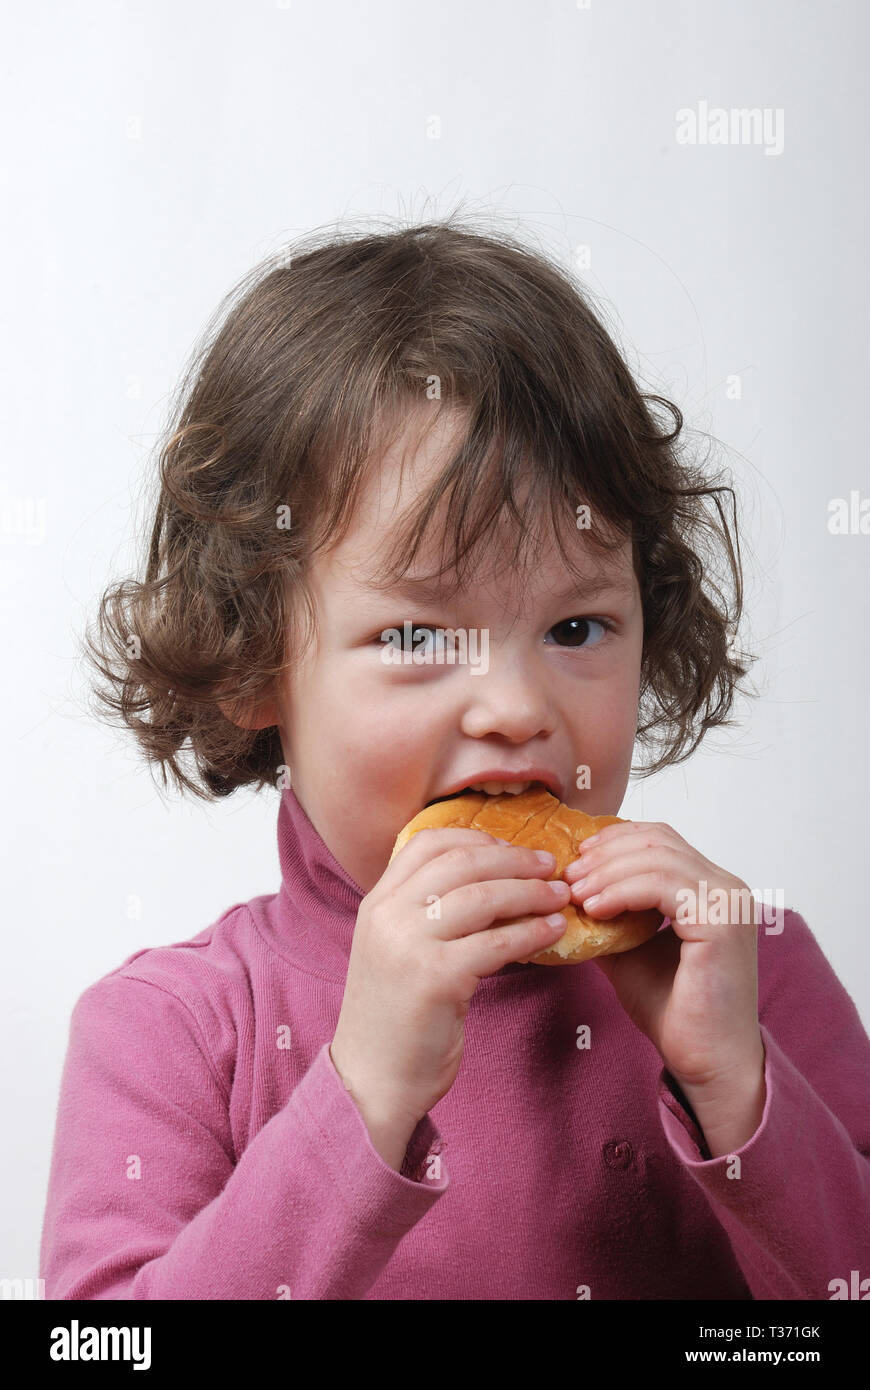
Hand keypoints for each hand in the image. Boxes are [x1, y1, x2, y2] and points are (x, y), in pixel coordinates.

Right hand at [330, 829, 570, 1145]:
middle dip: (515, 860)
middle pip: (462, 862)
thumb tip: (491, 882)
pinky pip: (496, 943)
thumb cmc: (395, 1017)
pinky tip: (554, 933)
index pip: (427, 843)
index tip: (511, 847)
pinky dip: (531, 933)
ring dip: (530, 893)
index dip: (476, 837)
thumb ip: (424, 914)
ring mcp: (408, 945)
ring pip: (483, 897)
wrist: (372, 1080)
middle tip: (552, 867)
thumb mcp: (397, 950)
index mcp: (376, 902)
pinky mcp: (435, 978)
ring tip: (560, 897)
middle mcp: (387, 915)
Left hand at [563, 820, 763, 1114]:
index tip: (578, 859)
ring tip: (576, 894)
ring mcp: (727, 901)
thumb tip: (567, 891)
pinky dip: (622, 891)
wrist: (708, 1063)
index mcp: (710, 888)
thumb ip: (610, 917)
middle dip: (605, 854)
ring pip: (657, 858)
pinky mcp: (721, 922)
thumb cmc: (676, 1013)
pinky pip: (662, 886)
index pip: (661, 838)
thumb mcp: (629, 951)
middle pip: (658, 840)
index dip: (615, 840)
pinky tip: (596, 909)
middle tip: (569, 876)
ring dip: (607, 872)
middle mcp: (726, 887)